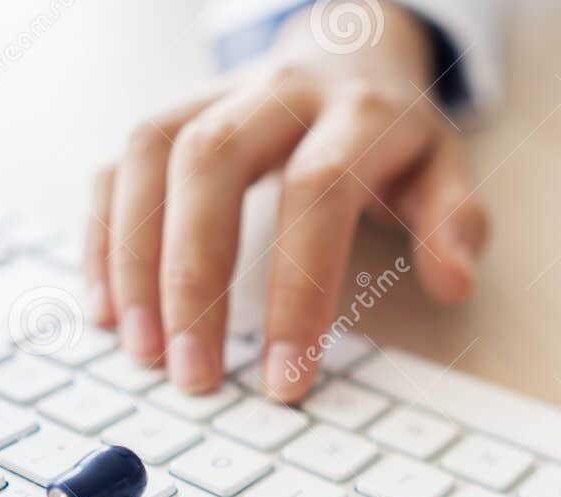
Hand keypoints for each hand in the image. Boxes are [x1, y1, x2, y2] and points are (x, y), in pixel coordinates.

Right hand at [86, 3, 486, 396]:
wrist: (352, 54)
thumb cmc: (396, 137)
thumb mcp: (447, 171)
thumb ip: (455, 224)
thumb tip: (454, 281)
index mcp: (358, 110)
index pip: (318, 191)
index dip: (299, 288)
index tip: (286, 377)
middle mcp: (280, 92)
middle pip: (213, 161)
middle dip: (195, 276)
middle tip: (193, 374)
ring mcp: (219, 96)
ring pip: (154, 155)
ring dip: (135, 258)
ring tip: (145, 351)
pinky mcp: (174, 113)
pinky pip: (120, 164)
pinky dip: (105, 236)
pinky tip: (110, 308)